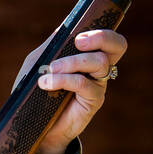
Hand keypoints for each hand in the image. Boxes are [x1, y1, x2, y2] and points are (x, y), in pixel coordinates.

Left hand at [12, 27, 127, 153]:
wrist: (35, 125)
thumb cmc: (36, 91)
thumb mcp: (38, 64)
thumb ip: (51, 46)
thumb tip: (63, 28)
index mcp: (87, 54)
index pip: (107, 37)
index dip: (101, 30)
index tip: (79, 33)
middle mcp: (98, 67)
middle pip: (117, 46)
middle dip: (101, 38)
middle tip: (79, 42)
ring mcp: (98, 83)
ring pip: (100, 62)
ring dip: (72, 62)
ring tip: (50, 70)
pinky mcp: (94, 100)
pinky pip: (84, 84)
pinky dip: (64, 80)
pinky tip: (47, 84)